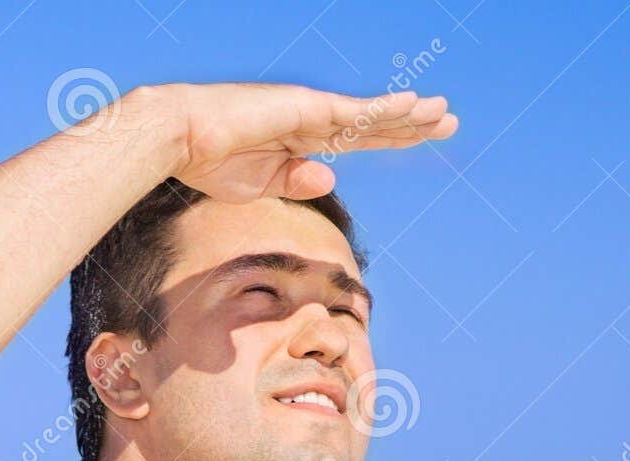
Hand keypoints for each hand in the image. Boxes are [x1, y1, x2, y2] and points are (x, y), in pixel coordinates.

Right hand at [148, 82, 456, 202]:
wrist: (180, 139)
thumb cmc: (209, 163)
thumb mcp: (259, 185)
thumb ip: (296, 181)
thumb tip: (331, 179)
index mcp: (302, 140)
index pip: (359, 139)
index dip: (392, 138)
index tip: (423, 136)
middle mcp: (311, 120)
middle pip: (373, 124)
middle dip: (412, 124)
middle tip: (449, 121)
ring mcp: (310, 110)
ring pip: (370, 115)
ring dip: (409, 115)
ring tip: (443, 113)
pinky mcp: (304, 108)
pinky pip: (353, 112)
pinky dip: (384, 110)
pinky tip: (413, 106)